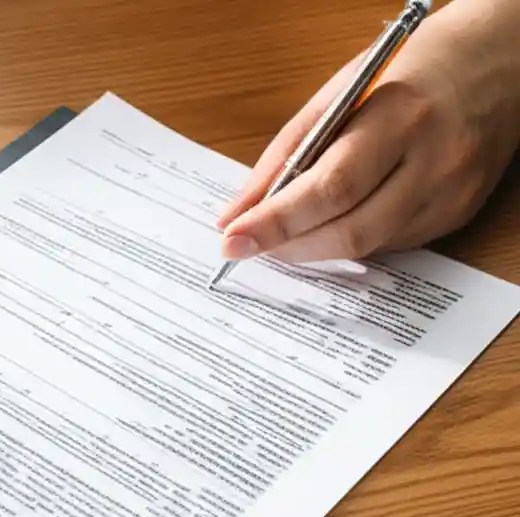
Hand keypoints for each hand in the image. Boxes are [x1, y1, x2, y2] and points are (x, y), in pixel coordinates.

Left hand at [216, 0, 519, 263]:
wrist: (504, 60)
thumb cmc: (413, 68)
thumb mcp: (341, 91)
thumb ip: (288, 151)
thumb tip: (240, 208)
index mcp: (400, 117)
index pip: (329, 188)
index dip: (276, 221)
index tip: (232, 237)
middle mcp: (433, 161)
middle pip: (349, 229)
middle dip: (287, 245)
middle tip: (245, 246)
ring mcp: (452, 194)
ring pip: (368, 245)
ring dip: (313, 247)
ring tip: (280, 235)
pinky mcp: (459, 214)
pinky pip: (391, 243)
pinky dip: (350, 238)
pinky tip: (332, 222)